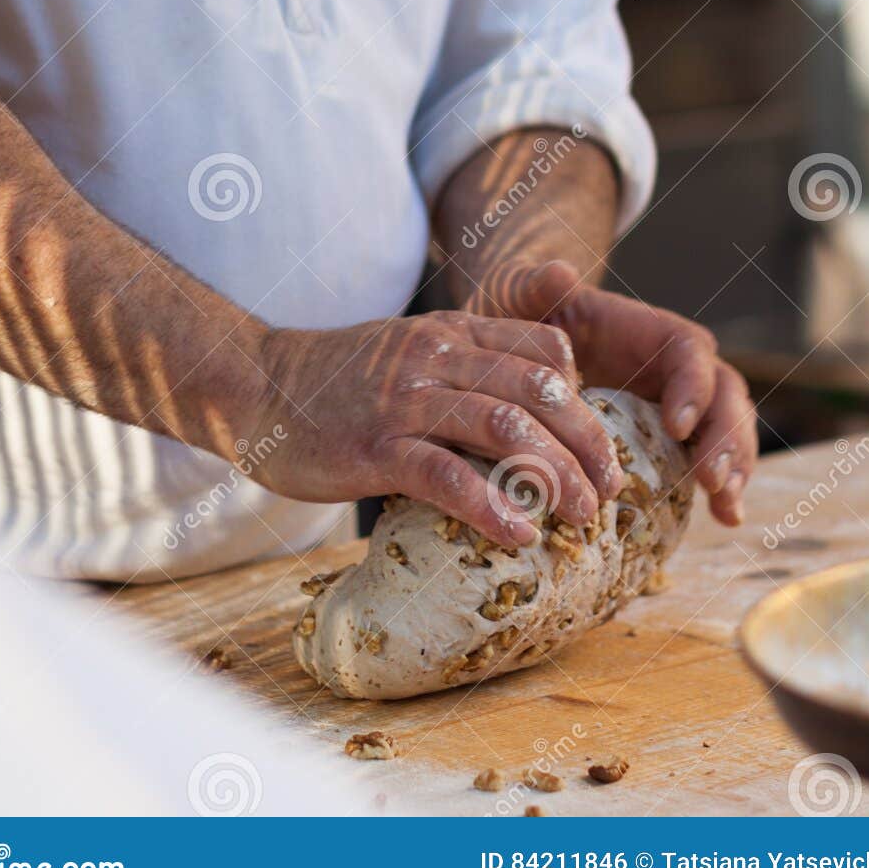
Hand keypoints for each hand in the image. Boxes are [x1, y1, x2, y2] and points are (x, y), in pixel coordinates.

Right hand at [254, 311, 627, 545]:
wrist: (258, 387)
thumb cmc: (339, 380)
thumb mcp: (410, 350)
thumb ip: (466, 366)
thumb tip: (532, 414)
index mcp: (452, 332)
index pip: (545, 350)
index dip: (584, 397)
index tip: (597, 444)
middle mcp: (437, 358)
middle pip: (540, 390)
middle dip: (588, 443)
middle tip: (610, 490)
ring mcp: (406, 401)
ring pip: (506, 428)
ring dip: (556, 476)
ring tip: (582, 517)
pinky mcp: (377, 448)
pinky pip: (449, 475)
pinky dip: (493, 506)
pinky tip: (521, 534)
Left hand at [466, 259, 757, 525]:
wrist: (514, 349)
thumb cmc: (519, 314)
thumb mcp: (519, 295)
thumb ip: (536, 284)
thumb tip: (559, 272)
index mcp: (645, 330)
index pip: (688, 350)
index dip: (692, 385)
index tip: (676, 423)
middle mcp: (673, 367)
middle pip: (724, 394)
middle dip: (725, 435)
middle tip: (710, 478)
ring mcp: (677, 405)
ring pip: (728, 430)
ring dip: (734, 467)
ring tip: (726, 506)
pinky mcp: (670, 442)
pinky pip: (708, 460)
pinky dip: (723, 488)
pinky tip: (726, 518)